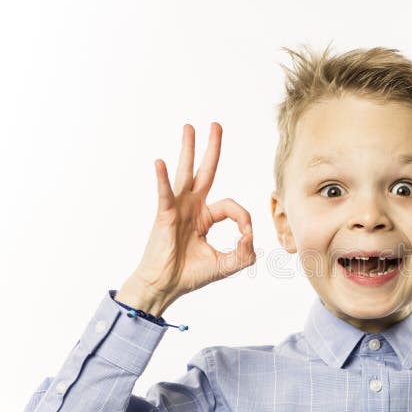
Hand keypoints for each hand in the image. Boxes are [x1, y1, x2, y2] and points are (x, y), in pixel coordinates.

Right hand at [130, 123, 256, 303]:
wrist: (165, 286)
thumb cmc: (190, 274)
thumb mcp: (227, 264)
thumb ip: (245, 253)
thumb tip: (251, 237)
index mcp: (205, 216)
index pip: (232, 207)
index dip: (244, 220)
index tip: (246, 237)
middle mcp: (192, 207)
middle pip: (205, 172)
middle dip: (212, 149)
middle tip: (216, 125)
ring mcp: (178, 209)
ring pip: (186, 174)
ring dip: (187, 149)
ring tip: (189, 128)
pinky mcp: (165, 216)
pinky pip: (165, 194)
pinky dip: (163, 178)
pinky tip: (160, 163)